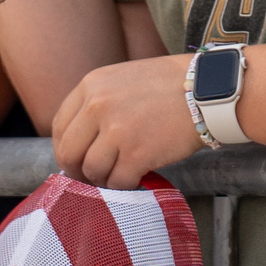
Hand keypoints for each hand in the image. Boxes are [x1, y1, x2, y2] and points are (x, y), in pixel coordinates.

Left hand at [52, 54, 205, 188]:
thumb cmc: (168, 85)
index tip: (75, 160)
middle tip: (91, 177)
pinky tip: (138, 176)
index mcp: (91, 85)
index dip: (64, 149)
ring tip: (121, 173)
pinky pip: (118, 182)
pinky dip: (126, 185)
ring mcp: (116, 131)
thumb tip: (79, 140)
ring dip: (105, 178)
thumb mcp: (121, 79)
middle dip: (77, 171)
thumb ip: (97, 103)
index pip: (59, 126)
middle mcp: (97, 106)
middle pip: (68, 153)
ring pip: (93, 171)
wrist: (206, 89)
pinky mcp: (137, 154)